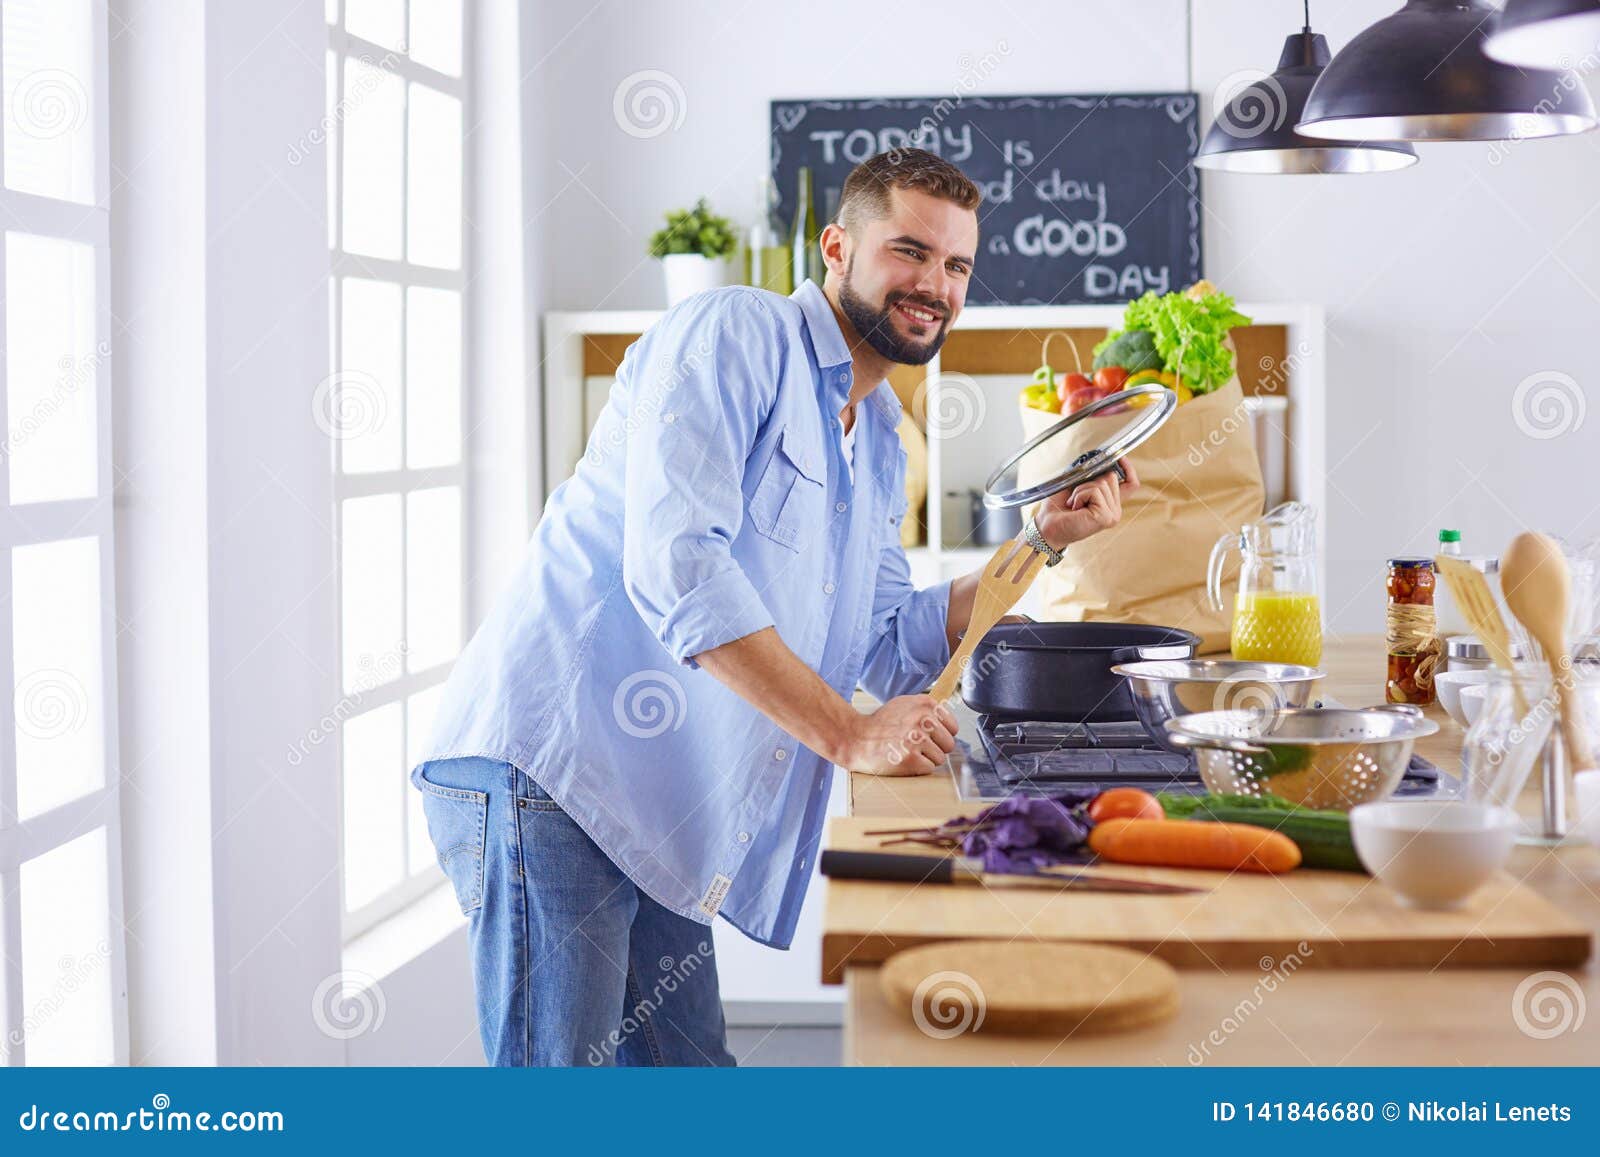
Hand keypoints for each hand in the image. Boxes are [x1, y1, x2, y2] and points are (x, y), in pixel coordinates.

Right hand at [835, 694, 957, 776]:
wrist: (856, 738)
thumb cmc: (880, 724)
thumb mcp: (904, 705)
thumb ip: (927, 710)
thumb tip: (950, 723)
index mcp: (925, 705)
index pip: (953, 727)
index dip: (941, 735)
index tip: (928, 736)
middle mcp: (922, 719)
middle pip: (949, 744)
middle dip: (935, 748)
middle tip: (915, 746)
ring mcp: (916, 739)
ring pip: (940, 758)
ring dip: (926, 759)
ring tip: (907, 751)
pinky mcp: (910, 758)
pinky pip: (929, 768)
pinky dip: (918, 768)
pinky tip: (904, 759)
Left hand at [1034, 457, 1138, 552]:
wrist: (1047, 527)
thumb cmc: (1058, 508)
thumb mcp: (1076, 485)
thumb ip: (1091, 476)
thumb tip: (1099, 458)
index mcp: (1110, 502)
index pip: (1131, 484)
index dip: (1128, 468)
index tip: (1120, 457)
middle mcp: (1115, 510)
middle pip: (1111, 477)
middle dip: (1089, 480)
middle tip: (1076, 496)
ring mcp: (1112, 515)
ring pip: (1102, 483)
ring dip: (1081, 489)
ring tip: (1074, 504)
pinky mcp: (1106, 517)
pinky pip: (1095, 491)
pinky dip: (1080, 495)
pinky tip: (1075, 508)